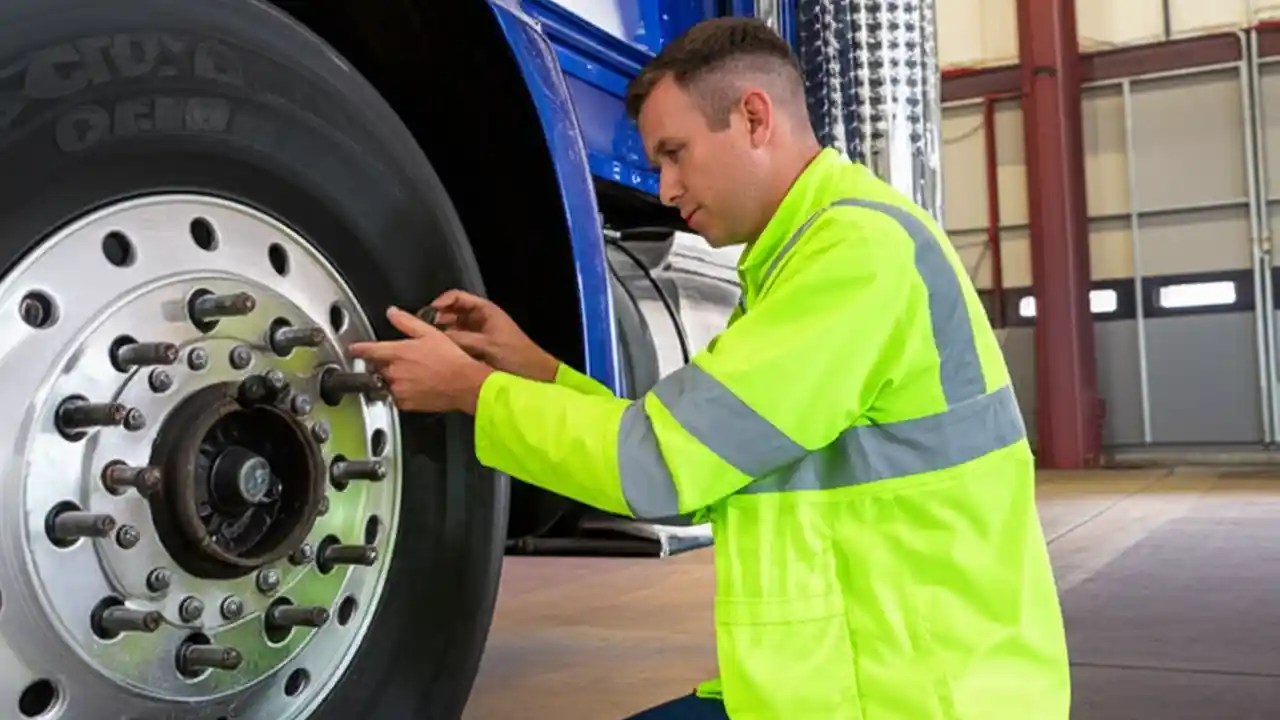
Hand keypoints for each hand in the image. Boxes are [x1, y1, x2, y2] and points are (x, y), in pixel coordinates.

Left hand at [348, 306, 494, 413]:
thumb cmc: (451, 359)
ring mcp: (398, 389)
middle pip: (378, 367)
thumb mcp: (430, 333)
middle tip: (406, 361)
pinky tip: (418, 386)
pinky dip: (402, 392)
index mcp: (398, 353)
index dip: (359, 349)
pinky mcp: (405, 404)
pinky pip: (396, 397)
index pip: (369, 350)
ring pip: (387, 383)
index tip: (353, 349)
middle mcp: (394, 372)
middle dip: (385, 364)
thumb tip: (392, 312)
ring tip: (415, 375)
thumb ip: (406, 322)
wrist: (464, 384)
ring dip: (394, 379)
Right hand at [429, 289, 559, 382]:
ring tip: (427, 341)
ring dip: (441, 332)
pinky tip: (438, 352)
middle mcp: (479, 318)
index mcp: (485, 310)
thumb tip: (434, 338)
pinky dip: (448, 344)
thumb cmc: (515, 357)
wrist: (533, 375)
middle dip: (437, 318)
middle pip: (452, 311)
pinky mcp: (477, 347)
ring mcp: (478, 333)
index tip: (427, 313)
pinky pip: (458, 341)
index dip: (441, 302)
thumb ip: (461, 339)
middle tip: (422, 329)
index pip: (457, 297)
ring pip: (453, 327)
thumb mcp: (486, 346)